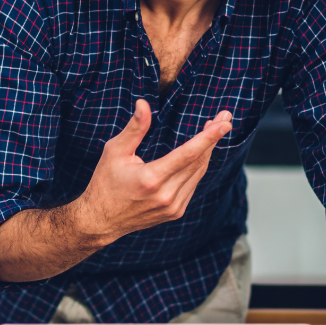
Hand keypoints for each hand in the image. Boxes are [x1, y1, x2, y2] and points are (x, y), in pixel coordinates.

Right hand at [76, 99, 231, 242]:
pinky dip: (198, 167)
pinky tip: (201, 152)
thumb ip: (134, 128)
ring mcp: (173, 207)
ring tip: (215, 130)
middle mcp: (166, 195)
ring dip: (208, 151)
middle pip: (199, 162)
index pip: (188, 154)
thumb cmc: (105, 182)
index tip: (225, 123)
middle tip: (224, 118)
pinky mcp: (175, 212)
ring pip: (199, 173)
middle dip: (213, 138)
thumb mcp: (115, 151)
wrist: (100, 220)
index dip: (209, 137)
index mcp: (151, 179)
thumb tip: (143, 104)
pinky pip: (193, 184)